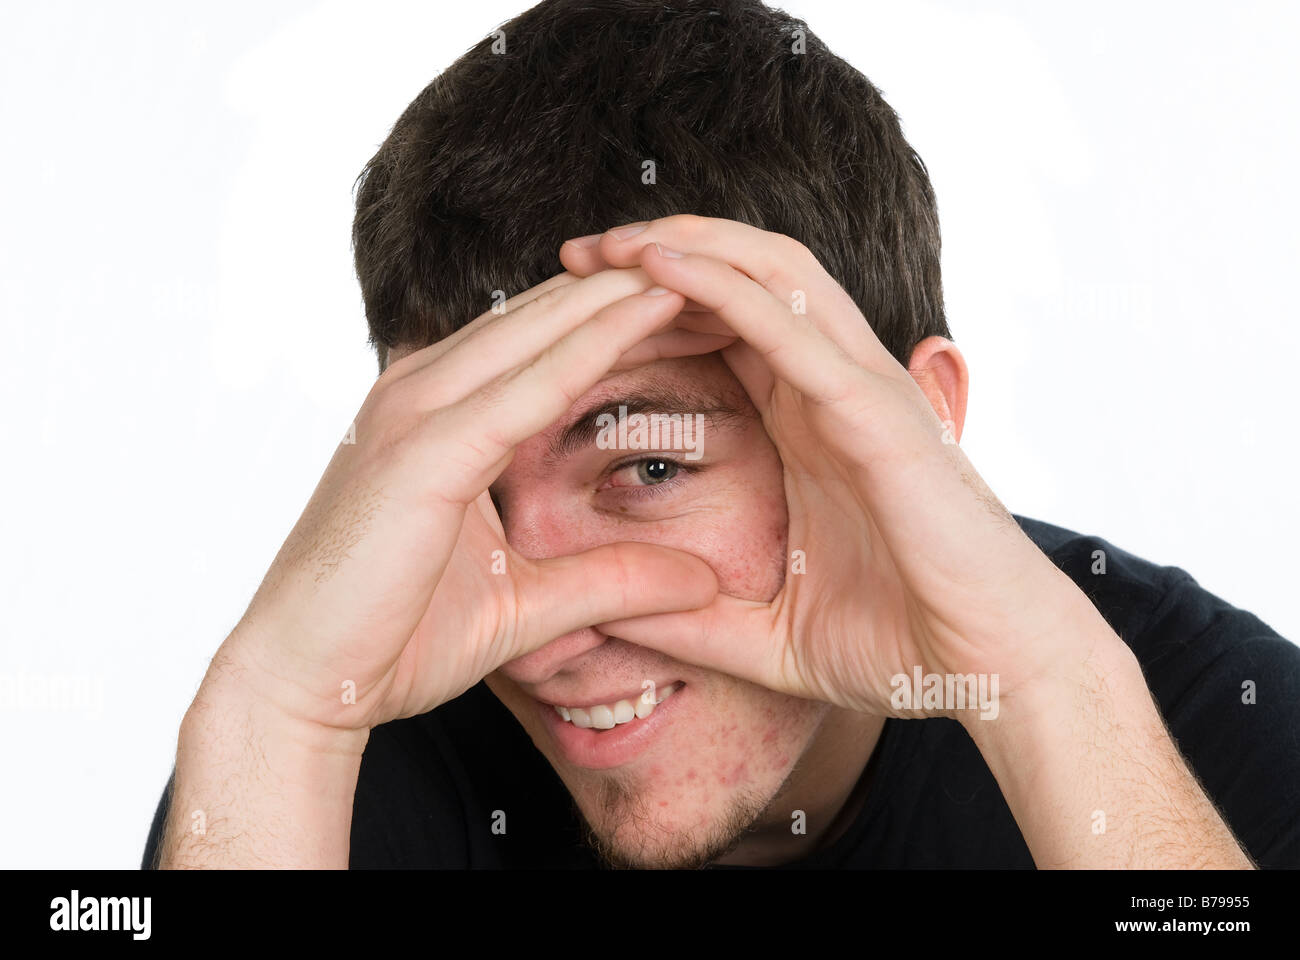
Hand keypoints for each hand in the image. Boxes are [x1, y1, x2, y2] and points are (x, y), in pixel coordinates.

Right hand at [217, 267, 720, 733]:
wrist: (303, 686)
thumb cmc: (394, 640)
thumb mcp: (530, 604)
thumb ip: (613, 581)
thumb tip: (702, 581)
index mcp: (441, 412)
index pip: (548, 342)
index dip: (625, 318)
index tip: (708, 308)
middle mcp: (424, 388)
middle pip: (552, 314)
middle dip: (638, 286)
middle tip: (724, 266)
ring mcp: (417, 407)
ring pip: (545, 327)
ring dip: (630, 292)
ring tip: (711, 262)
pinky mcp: (423, 446)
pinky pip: (529, 382)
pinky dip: (595, 342)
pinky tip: (656, 310)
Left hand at [563, 216, 1109, 717]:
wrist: (995, 676)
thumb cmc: (900, 645)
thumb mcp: (766, 634)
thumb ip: (688, 620)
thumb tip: (605, 622)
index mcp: (807, 426)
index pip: (725, 332)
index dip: (654, 305)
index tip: (574, 305)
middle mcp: (833, 391)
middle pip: (743, 280)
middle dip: (658, 253)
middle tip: (576, 253)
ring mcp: (861, 393)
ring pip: (771, 276)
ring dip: (686, 246)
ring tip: (609, 242)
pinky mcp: (878, 415)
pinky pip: (793, 328)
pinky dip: (724, 287)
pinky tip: (659, 267)